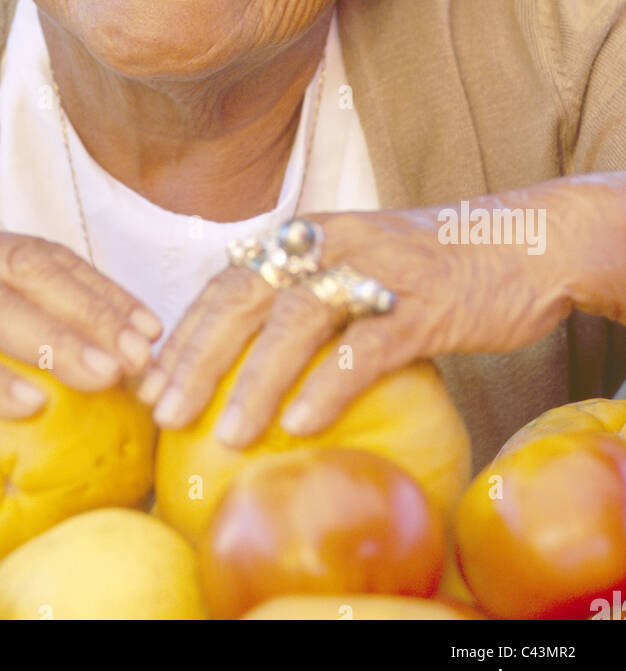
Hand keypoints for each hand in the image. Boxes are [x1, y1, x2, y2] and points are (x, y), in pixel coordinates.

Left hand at [136, 176, 614, 446]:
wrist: (524, 243)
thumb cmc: (432, 268)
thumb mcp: (357, 267)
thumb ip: (308, 298)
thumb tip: (246, 360)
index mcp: (308, 236)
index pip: (227, 281)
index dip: (184, 330)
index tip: (147, 379)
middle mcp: (331, 243)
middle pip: (246, 296)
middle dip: (197, 356)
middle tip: (163, 410)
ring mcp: (377, 271)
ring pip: (298, 321)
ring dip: (256, 379)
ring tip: (228, 434)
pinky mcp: (424, 304)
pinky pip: (367, 346)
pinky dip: (330, 384)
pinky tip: (302, 423)